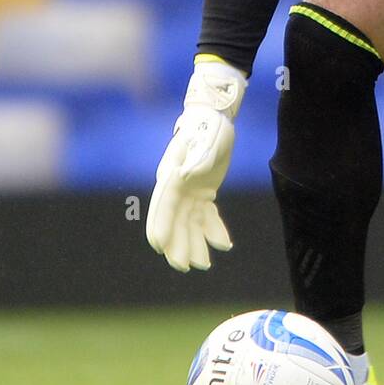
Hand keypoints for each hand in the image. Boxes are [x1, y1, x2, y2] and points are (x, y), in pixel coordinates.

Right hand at [146, 59, 246, 271]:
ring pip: (189, 224)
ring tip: (204, 265)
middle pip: (174, 220)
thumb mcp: (207, 139)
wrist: (215, 117)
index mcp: (172, 174)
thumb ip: (197, 158)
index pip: (163, 204)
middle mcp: (176, 187)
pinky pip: (205, 217)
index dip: (161, 225)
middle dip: (177, 244)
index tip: (159, 246)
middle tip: (183, 267)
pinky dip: (213, 231)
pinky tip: (224, 244)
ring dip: (194, 244)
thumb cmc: (209, 126)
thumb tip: (183, 176)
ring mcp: (188, 192)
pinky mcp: (202, 193)